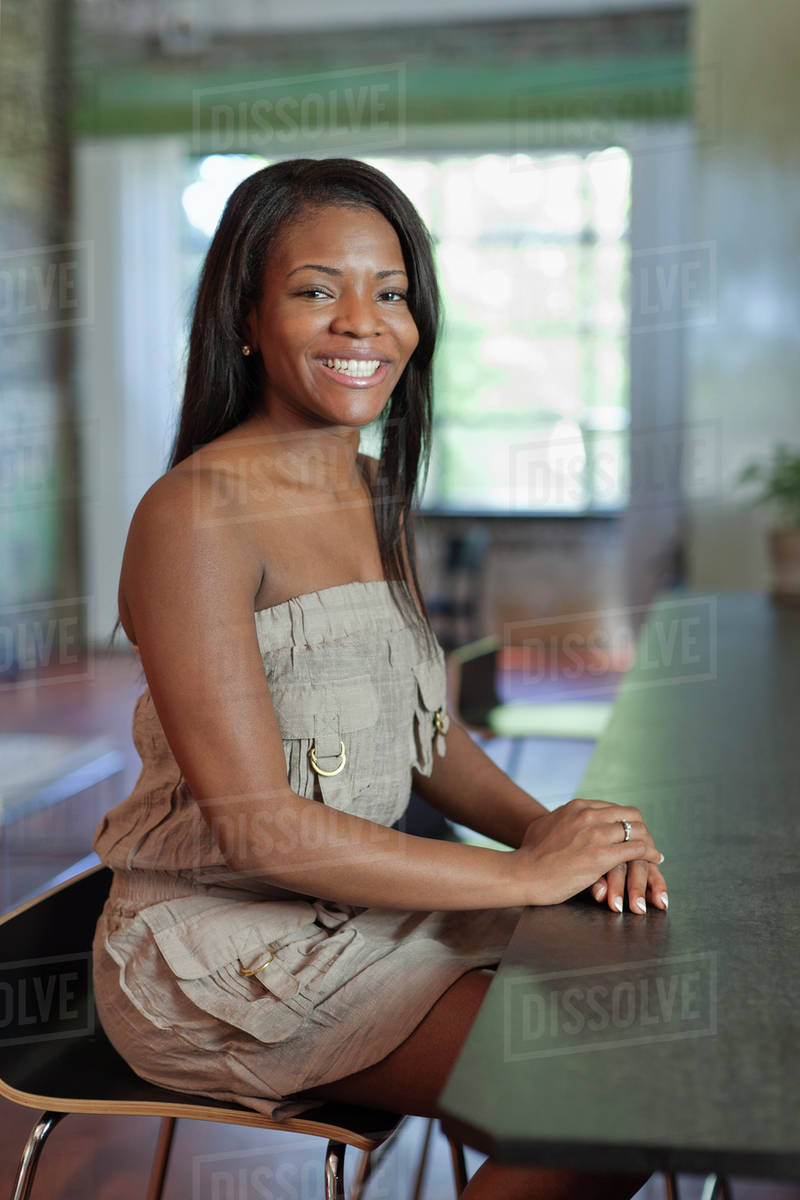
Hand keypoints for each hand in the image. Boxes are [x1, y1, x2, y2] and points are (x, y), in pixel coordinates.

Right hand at [513, 796, 663, 906]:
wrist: (522, 873)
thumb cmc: (529, 855)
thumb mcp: (544, 825)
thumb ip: (560, 819)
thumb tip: (562, 820)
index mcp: (577, 807)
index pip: (613, 807)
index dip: (625, 821)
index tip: (630, 832)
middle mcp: (589, 815)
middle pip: (630, 814)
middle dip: (642, 829)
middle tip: (646, 842)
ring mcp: (596, 834)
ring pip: (638, 830)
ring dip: (650, 841)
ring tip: (654, 853)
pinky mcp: (602, 855)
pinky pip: (638, 849)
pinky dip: (651, 853)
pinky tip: (655, 860)